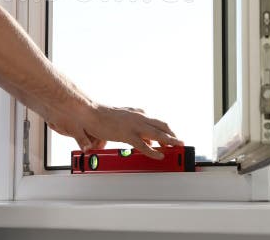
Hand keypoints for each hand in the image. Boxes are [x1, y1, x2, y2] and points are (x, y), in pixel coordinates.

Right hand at [48, 104, 184, 159]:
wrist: (89, 113)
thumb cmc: (102, 116)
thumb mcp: (121, 119)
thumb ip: (132, 126)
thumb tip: (140, 136)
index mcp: (137, 113)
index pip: (156, 121)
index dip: (166, 130)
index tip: (171, 136)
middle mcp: (139, 117)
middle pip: (162, 125)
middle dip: (173, 134)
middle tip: (179, 142)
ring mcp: (134, 125)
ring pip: (158, 134)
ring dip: (170, 141)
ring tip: (177, 147)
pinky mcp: (127, 134)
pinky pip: (144, 145)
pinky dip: (154, 152)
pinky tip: (159, 156)